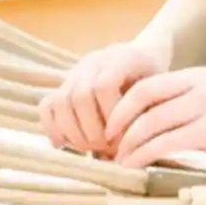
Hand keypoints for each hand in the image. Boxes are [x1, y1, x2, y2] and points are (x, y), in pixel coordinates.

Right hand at [38, 41, 167, 155]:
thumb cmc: (155, 78)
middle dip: (90, 130)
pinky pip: (47, 105)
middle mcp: (93, 61)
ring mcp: (75, 72)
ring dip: (72, 132)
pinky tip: (66, 145)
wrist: (144, 54)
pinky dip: (52, 128)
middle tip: (105, 150)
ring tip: (89, 149)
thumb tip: (129, 148)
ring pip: (60, 101)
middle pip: (79, 96)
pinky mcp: (63, 85)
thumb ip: (144, 111)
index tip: (118, 138)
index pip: (104, 86)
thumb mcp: (158, 89)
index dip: (108, 115)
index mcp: (121, 58)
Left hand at [104, 67, 205, 177]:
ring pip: (155, 120)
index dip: (121, 106)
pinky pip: (170, 140)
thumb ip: (175, 108)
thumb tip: (127, 123)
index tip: (108, 129)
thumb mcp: (204, 111)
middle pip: (146, 97)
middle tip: (106, 145)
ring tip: (119, 160)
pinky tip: (137, 165)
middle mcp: (205, 84)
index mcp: (198, 76)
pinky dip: (146, 154)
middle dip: (120, 123)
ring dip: (130, 143)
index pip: (148, 84)